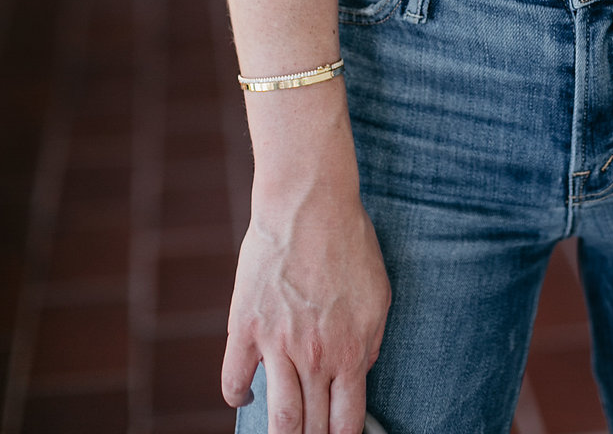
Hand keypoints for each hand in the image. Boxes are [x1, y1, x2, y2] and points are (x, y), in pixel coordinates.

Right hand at [221, 175, 390, 433]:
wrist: (309, 202)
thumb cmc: (349, 242)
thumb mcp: (378, 295)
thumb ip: (371, 341)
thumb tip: (361, 371)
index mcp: (351, 351)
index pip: (346, 422)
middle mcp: (315, 356)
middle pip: (309, 428)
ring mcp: (277, 344)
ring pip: (276, 419)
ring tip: (281, 432)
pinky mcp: (246, 327)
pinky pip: (233, 380)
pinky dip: (237, 396)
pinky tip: (245, 394)